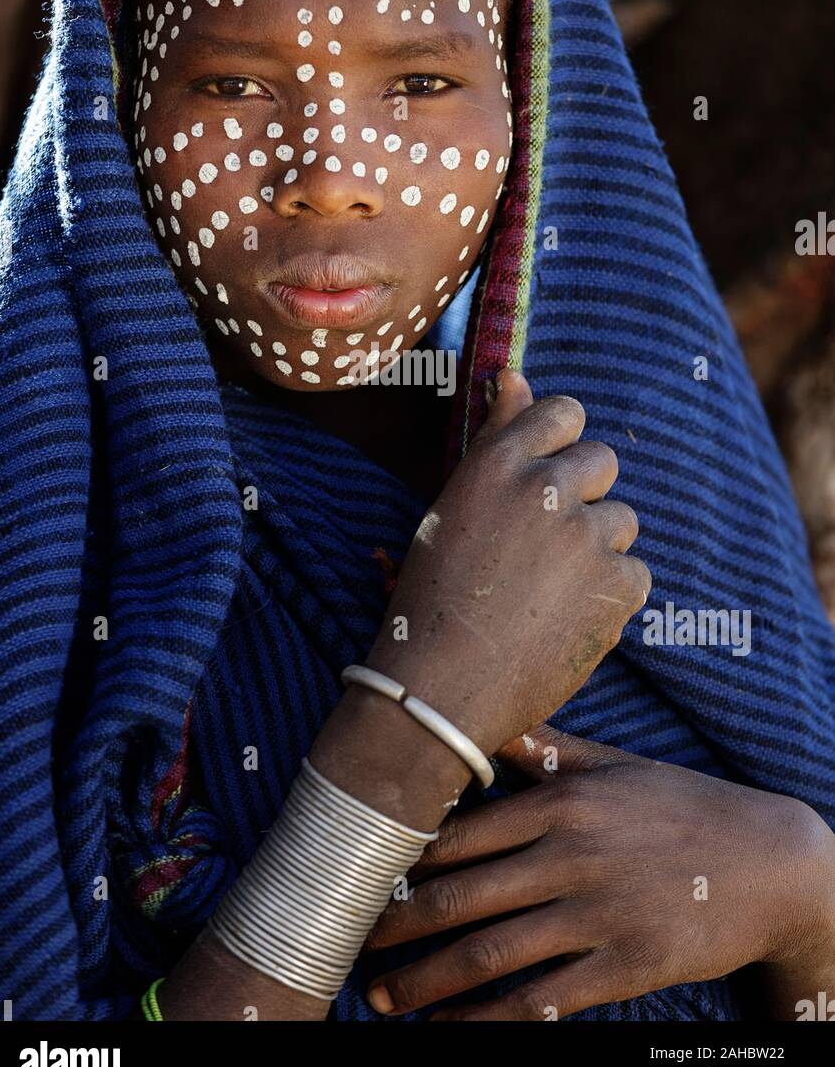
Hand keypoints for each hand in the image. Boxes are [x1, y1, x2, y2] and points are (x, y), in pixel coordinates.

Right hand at [362, 371, 650, 757]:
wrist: (439, 690)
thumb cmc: (432, 598)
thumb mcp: (452, 507)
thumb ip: (495, 439)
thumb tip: (518, 376)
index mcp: (497, 464)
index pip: (565, 413)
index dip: (561, 444)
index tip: (548, 474)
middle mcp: (544, 488)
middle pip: (602, 462)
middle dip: (584, 496)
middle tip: (546, 545)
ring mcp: (584, 536)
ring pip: (622, 520)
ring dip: (597, 549)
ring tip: (550, 591)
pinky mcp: (615, 586)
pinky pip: (635, 573)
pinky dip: (610, 597)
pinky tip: (567, 620)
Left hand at [363, 724, 834, 1019]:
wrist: (769, 863)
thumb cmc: (679, 805)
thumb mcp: (613, 765)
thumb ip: (543, 749)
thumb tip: (483, 720)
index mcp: (559, 800)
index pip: (459, 834)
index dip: (400, 862)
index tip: (358, 880)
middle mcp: (571, 854)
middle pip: (462, 897)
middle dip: (396, 926)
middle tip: (348, 944)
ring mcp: (598, 913)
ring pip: (491, 955)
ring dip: (427, 980)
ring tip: (382, 997)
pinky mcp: (625, 967)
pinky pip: (542, 1000)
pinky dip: (488, 1019)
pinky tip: (449, 1026)